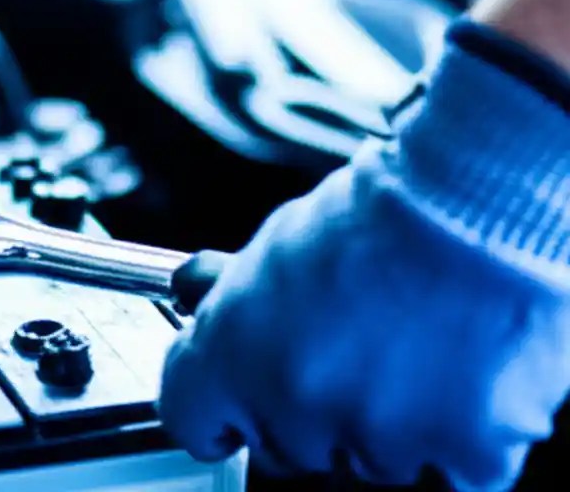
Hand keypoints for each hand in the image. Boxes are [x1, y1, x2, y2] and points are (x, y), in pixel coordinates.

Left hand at [159, 26, 569, 490]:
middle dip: (302, 405)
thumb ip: (232, 302)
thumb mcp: (271, 247)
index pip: (190, 417)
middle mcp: (292, 408)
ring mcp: (375, 439)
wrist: (479, 205)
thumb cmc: (380, 212)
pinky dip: (459, 428)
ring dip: (383, 417)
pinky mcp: (461, 453)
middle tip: (341, 348)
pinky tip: (460, 369)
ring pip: (368, 456)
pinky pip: (453, 463)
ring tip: (411, 339)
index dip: (214, 407)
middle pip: (282, 442)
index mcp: (229, 359)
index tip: (227, 405)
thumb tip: (199, 296)